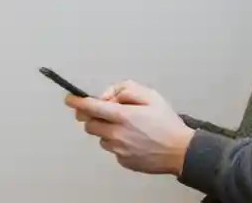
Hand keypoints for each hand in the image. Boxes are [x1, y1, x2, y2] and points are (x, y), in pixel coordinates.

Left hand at [64, 80, 194, 175]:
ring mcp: (119, 150)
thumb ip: (124, 89)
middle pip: (89, 124)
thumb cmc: (167, 122)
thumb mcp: (150, 95)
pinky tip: (134, 141)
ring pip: (101, 137)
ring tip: (128, 128)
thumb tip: (106, 96)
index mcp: (122, 116)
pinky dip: (117, 143)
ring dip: (107, 131)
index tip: (69, 99)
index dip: (76, 102)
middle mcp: (116, 134)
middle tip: (104, 113)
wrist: (182, 151)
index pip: (90, 107)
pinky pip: (112, 149)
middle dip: (92, 117)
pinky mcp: (123, 161)